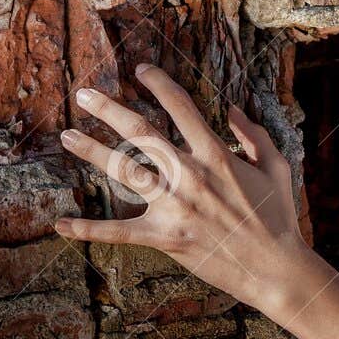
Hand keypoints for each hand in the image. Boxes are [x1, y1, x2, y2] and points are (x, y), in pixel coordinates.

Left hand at [53, 62, 315, 317]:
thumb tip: (233, 109)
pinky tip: (60, 225)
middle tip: (83, 94)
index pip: (180, 106)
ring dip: (92, 152)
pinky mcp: (165, 237)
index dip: (158, 83)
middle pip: (141, 131)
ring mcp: (175, 206)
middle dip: (109, 108)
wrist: (276, 269)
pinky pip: (119, 232)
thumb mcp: (277, 166)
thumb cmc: (278, 216)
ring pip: (124, 171)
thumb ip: (254, 134)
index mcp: (216, 154)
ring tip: (67, 136)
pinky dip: (88, 230)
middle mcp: (190, 175)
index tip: (141, 70)